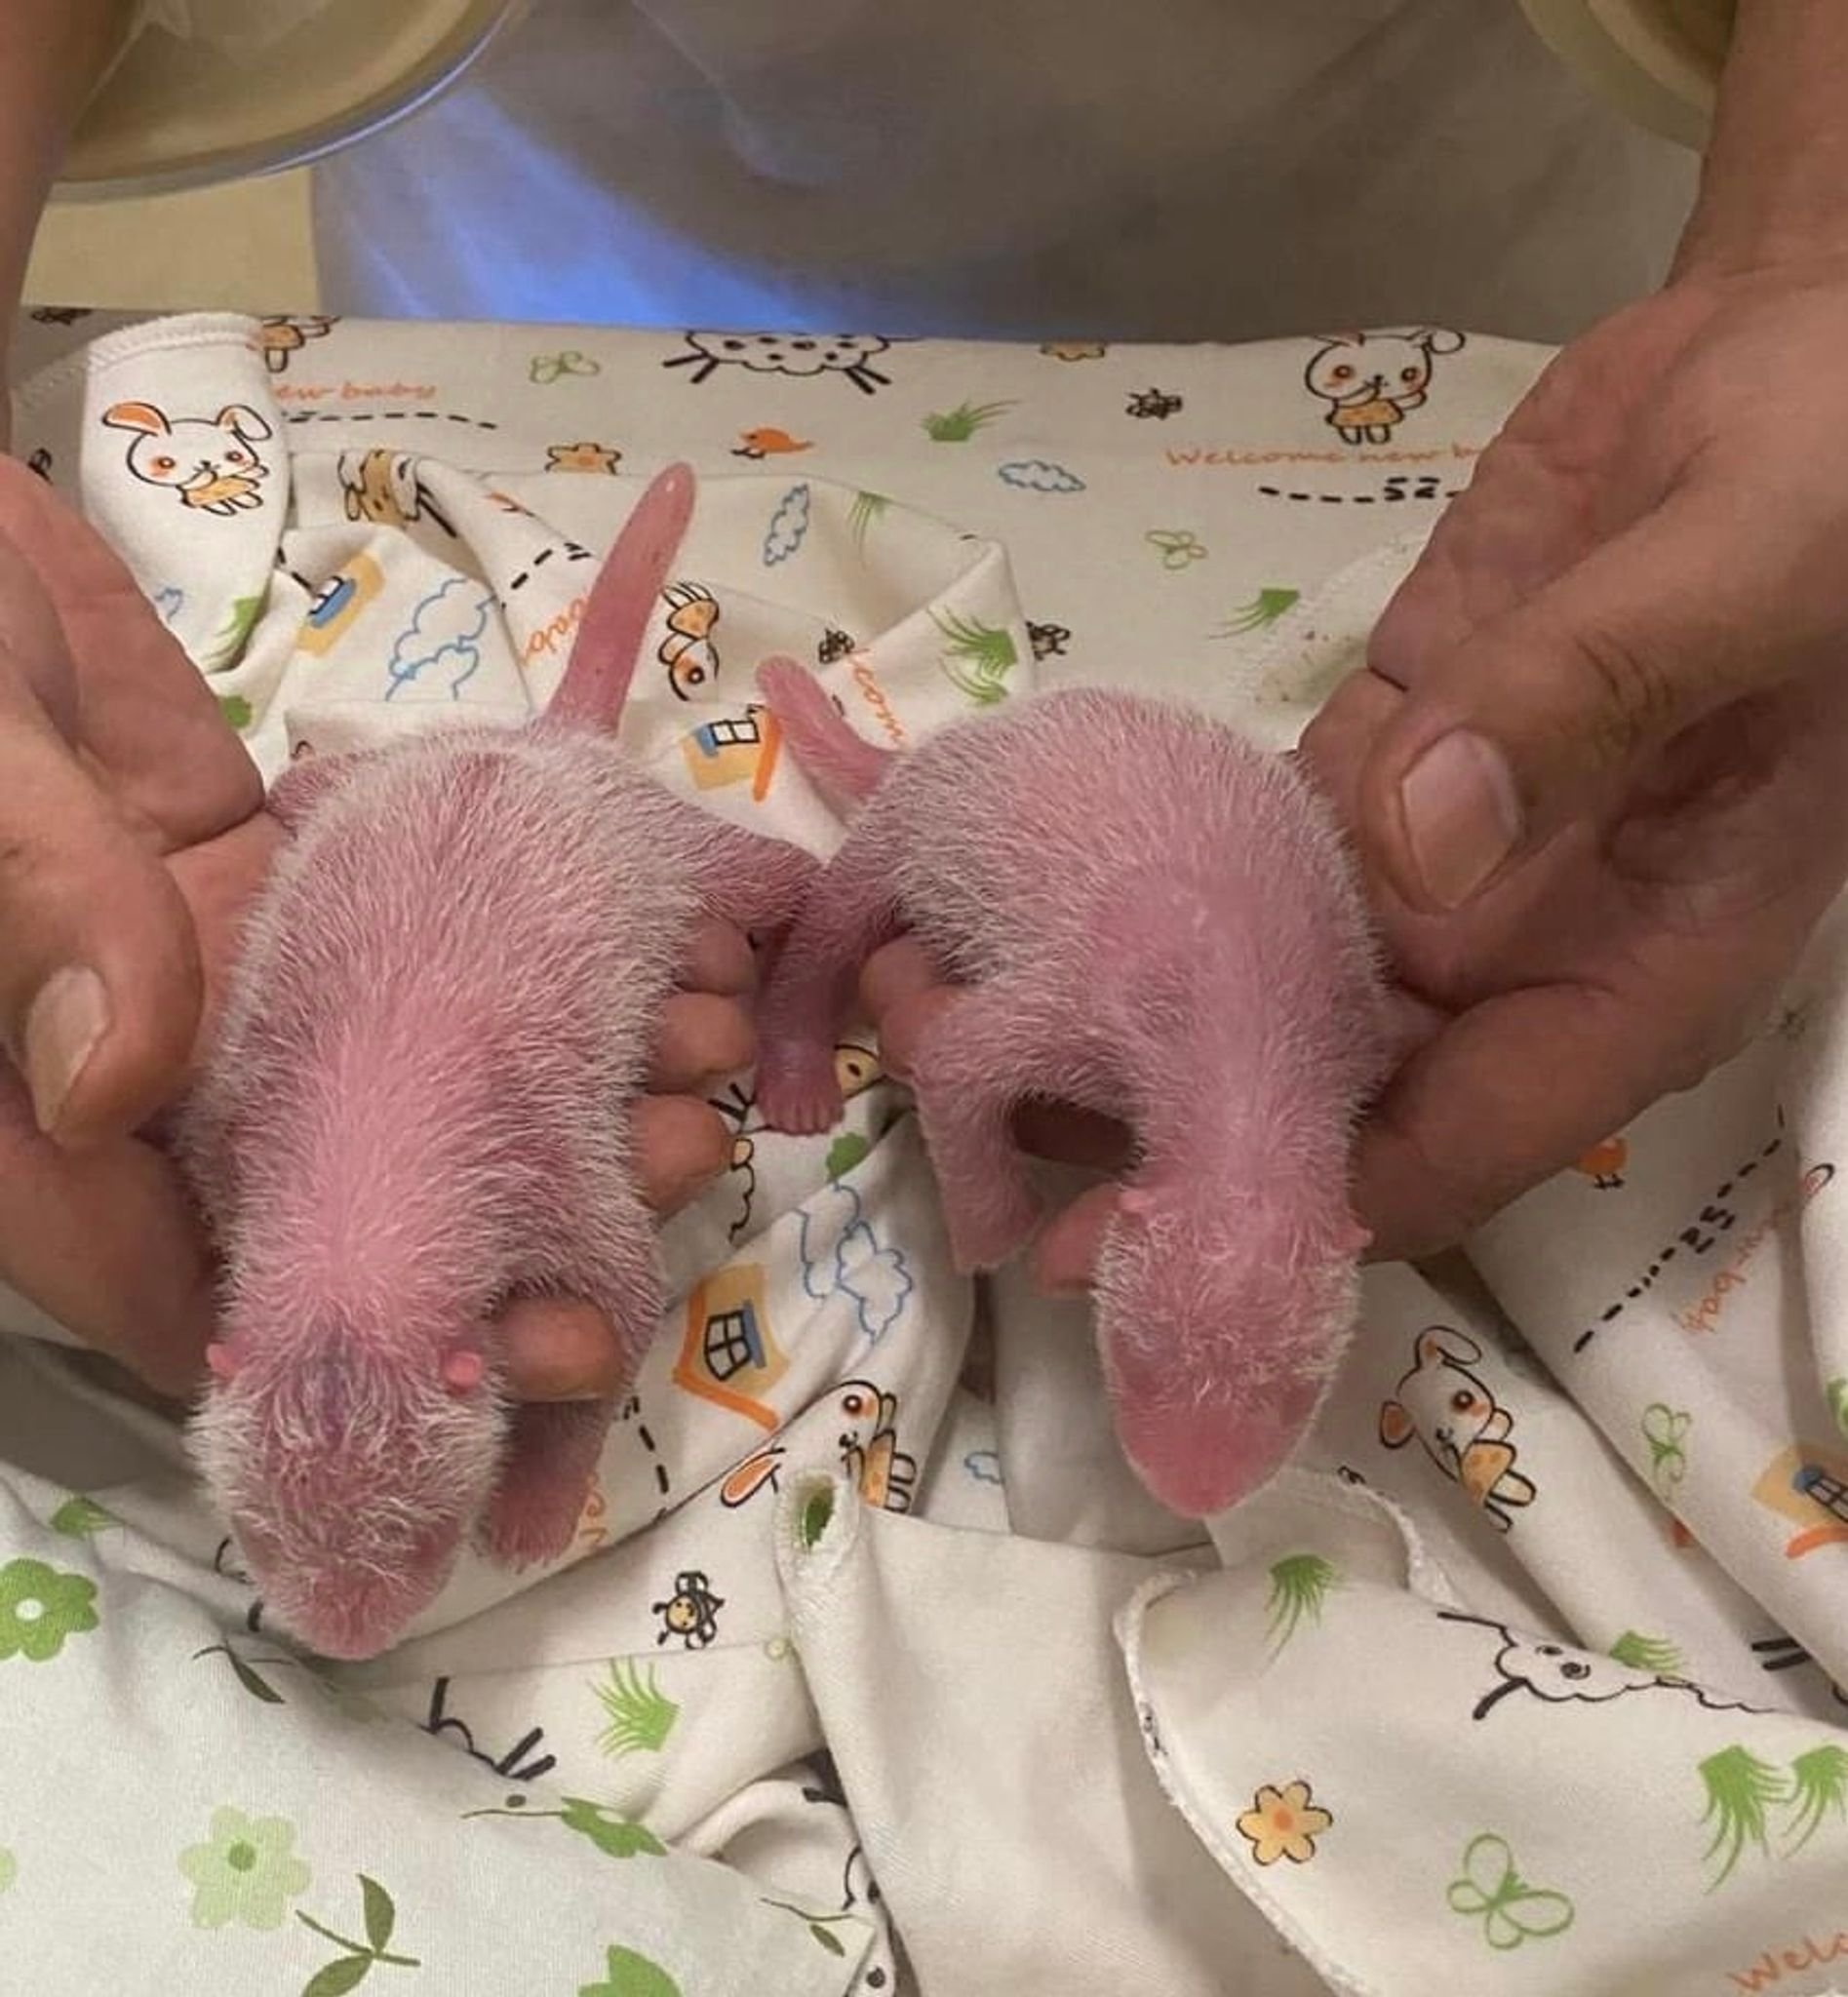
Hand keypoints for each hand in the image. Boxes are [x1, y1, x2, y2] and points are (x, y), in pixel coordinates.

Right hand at [0, 458, 747, 1397]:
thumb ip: (38, 911)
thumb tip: (114, 1084)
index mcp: (30, 1109)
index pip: (178, 1288)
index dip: (351, 1346)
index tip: (524, 1346)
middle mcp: (145, 1079)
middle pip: (344, 1204)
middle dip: (526, 1216)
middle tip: (677, 1161)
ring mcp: (234, 984)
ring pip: (417, 1084)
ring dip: (574, 1082)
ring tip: (704, 1043)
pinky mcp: (296, 900)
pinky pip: (437, 961)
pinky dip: (553, 967)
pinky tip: (666, 953)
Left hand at [870, 262, 1847, 1273]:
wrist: (1795, 344)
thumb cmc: (1834, 466)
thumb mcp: (1751, 564)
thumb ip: (1593, 694)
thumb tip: (1414, 846)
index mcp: (1638, 966)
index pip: (1449, 1150)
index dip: (1284, 1207)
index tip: (1110, 1235)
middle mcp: (1523, 950)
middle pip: (1317, 1093)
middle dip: (1150, 1119)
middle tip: (956, 1098)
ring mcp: (1441, 861)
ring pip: (1258, 983)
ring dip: (1113, 1006)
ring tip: (935, 1002)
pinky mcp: (1380, 765)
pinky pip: (1247, 855)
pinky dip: (1137, 878)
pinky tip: (1012, 889)